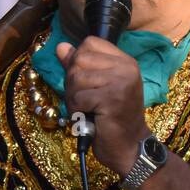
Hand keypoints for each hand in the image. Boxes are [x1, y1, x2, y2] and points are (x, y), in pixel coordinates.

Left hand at [57, 36, 152, 176]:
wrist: (129, 146)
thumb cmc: (111, 117)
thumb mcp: (97, 86)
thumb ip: (79, 65)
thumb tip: (61, 46)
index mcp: (124, 61)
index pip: (90, 43)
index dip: (78, 60)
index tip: (86, 82)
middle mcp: (126, 67)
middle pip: (79, 59)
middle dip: (73, 82)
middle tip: (85, 100)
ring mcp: (121, 81)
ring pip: (75, 78)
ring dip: (73, 98)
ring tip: (87, 109)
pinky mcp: (112, 98)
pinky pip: (78, 97)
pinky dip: (76, 111)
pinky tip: (89, 117)